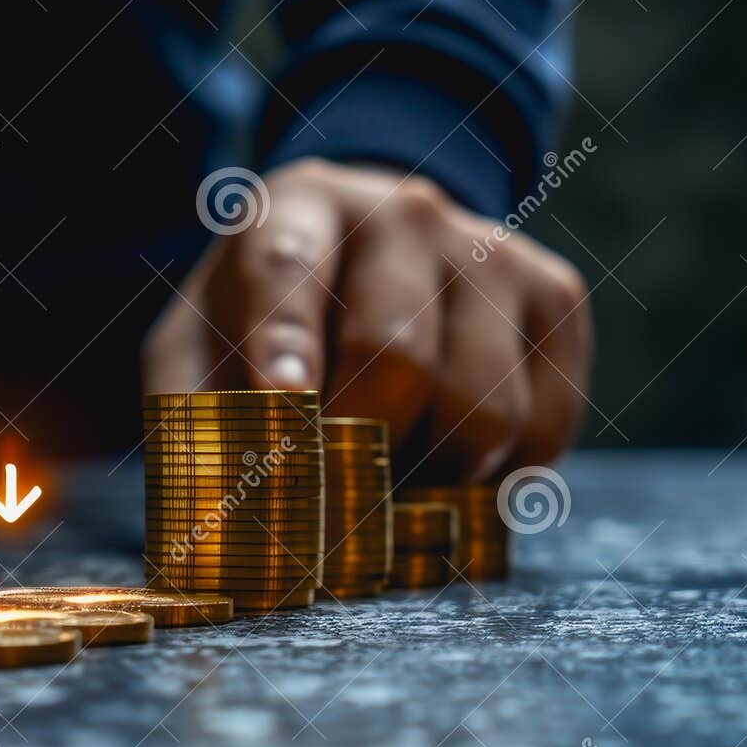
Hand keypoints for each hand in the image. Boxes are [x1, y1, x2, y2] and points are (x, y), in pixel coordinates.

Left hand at [142, 158, 592, 481]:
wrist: (363, 254)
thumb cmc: (263, 318)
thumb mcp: (198, 347)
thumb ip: (191, 419)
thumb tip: (204, 537)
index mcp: (295, 208)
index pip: (287, 268)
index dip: (284, 342)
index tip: (284, 403)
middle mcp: (401, 211)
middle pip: (397, 353)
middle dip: (362, 447)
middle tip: (337, 491)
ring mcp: (490, 248)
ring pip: (483, 403)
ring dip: (434, 474)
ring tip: (393, 475)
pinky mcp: (555, 293)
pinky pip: (545, 422)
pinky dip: (499, 475)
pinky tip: (451, 461)